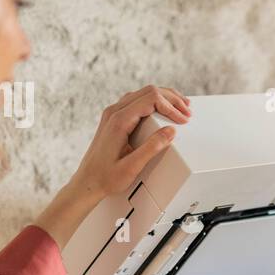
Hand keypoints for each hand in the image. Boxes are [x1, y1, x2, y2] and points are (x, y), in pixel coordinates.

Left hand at [34, 85, 190, 247]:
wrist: (87, 182)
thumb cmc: (106, 177)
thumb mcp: (132, 166)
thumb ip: (152, 148)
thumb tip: (170, 131)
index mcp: (119, 120)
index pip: (151, 99)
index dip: (171, 106)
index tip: (183, 119)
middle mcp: (114, 113)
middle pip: (148, 91)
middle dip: (171, 98)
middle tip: (187, 109)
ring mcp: (113, 114)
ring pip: (143, 94)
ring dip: (164, 98)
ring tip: (180, 107)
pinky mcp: (114, 119)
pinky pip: (136, 101)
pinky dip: (153, 103)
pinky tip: (162, 110)